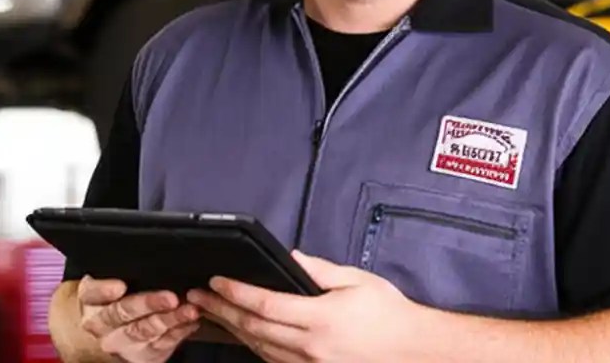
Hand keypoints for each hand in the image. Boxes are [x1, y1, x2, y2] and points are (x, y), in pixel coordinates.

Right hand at [77, 276, 201, 361]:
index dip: (105, 289)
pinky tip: (191, 321)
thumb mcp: (109, 283)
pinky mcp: (140, 356)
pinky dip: (179, 332)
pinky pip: (161, 345)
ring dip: (170, 320)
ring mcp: (120, 343)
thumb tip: (149, 254)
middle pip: (122, 313)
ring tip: (189, 310)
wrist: (112, 334)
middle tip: (170, 297)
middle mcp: (101, 325)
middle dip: (148, 304)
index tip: (120, 286)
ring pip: (144, 332)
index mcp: (91, 300)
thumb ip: (120, 270)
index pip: (93, 293)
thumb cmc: (115, 300)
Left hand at [186, 251, 422, 361]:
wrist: (413, 351)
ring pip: (259, 349)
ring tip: (209, 312)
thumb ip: (318, 270)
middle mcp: (311, 347)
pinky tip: (241, 334)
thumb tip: (288, 258)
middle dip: (221, 311)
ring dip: (231, 330)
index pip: (265, 305)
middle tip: (196, 296)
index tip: (215, 281)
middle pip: (253, 329)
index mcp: (321, 319)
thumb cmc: (389, 313)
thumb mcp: (356, 280)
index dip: (235, 292)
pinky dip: (253, 346)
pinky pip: (274, 361)